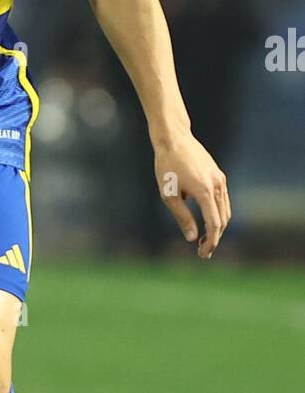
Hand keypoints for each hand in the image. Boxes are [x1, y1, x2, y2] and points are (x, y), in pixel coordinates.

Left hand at [153, 134, 230, 257]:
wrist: (174, 139)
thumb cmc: (167, 166)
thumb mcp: (169, 195)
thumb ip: (182, 217)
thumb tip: (192, 238)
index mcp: (204, 191)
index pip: (214, 224)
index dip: (211, 241)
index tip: (202, 254)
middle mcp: (217, 185)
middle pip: (222, 220)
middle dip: (214, 238)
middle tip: (202, 252)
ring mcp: (220, 180)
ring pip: (225, 210)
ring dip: (217, 227)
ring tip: (203, 240)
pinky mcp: (218, 176)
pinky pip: (222, 200)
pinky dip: (217, 214)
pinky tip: (205, 221)